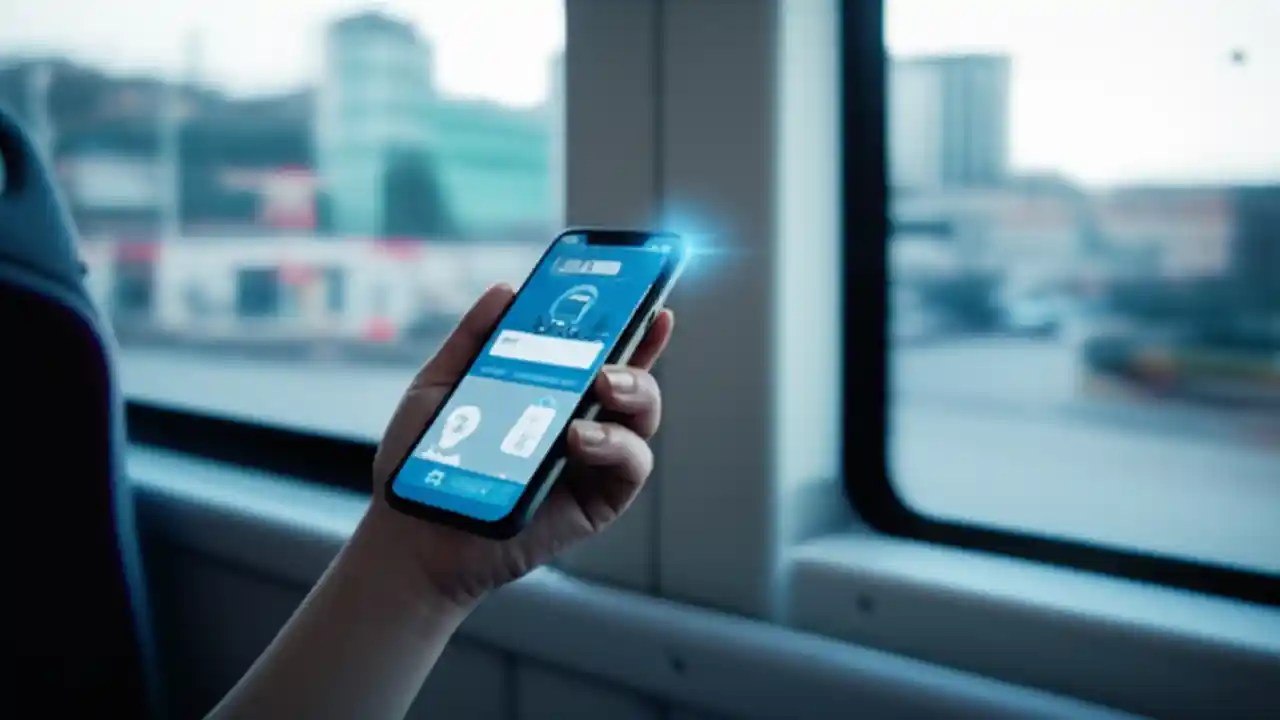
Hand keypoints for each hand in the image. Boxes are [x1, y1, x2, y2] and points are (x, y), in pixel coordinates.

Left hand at [365, 284, 674, 607]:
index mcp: (553, 393)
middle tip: (610, 348)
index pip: (602, 351)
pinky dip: (617, 444)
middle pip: (634, 380)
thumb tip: (506, 291)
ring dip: (635, 392)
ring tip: (601, 385)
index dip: (631, 323)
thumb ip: (473, 339)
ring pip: (642, 419)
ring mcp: (593, 463)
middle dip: (640, 354)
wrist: (411, 530)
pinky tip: (581, 437)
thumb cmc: (425, 462)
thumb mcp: (440, 385)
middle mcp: (581, 422)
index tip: (646, 293)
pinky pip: (632, 466)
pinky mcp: (597, 501)